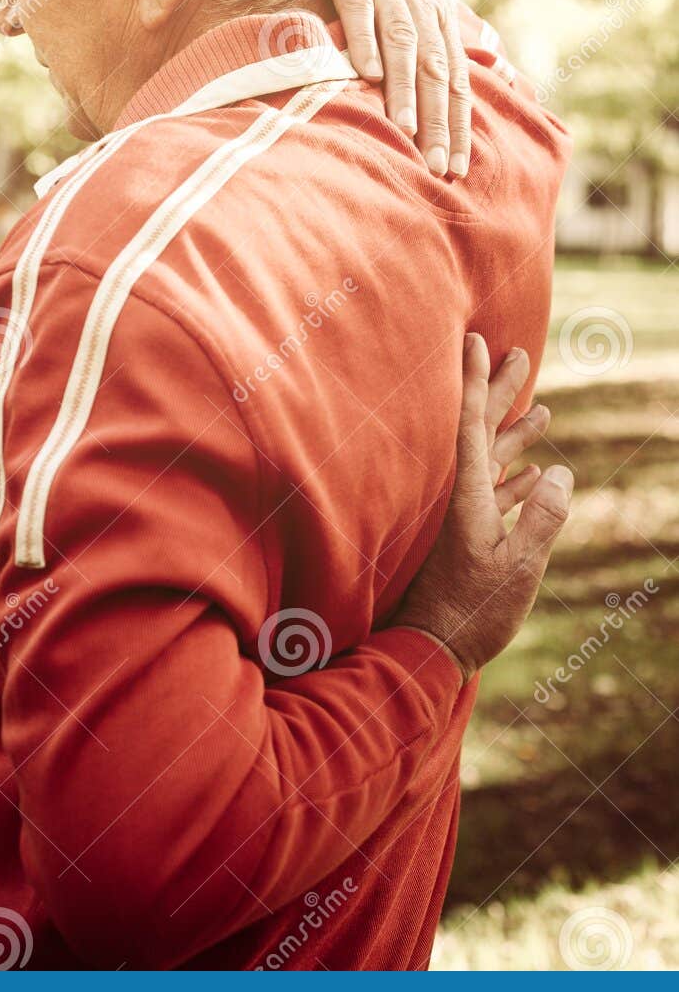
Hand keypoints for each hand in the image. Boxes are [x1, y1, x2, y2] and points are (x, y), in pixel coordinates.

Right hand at [324, 0, 469, 178]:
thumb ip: (446, 31)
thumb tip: (487, 66)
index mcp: (437, 16)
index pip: (456, 77)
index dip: (460, 123)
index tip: (461, 168)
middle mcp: (419, 4)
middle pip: (435, 69)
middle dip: (440, 120)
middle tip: (440, 166)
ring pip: (403, 43)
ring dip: (404, 89)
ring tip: (406, 131)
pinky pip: (360, 9)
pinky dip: (364, 39)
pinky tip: (365, 73)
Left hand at [390, 333, 572, 682]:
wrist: (430, 651)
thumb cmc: (471, 613)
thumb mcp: (518, 569)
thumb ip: (542, 521)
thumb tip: (561, 476)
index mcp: (466, 496)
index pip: (469, 424)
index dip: (474, 381)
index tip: (476, 341)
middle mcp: (460, 498)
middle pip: (480, 432)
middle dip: (500, 392)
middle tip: (519, 354)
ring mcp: (463, 518)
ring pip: (490, 462)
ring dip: (515, 435)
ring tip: (542, 411)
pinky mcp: (467, 539)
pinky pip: (494, 495)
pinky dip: (515, 479)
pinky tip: (538, 473)